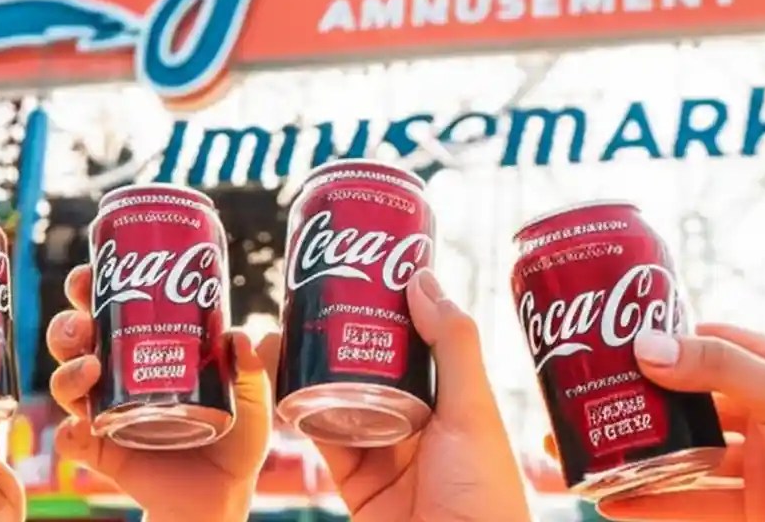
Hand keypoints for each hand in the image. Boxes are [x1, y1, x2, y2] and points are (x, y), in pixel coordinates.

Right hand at [48, 265, 271, 521]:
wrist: (227, 490)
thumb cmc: (236, 430)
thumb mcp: (252, 394)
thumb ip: (253, 367)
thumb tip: (243, 336)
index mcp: (143, 348)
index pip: (109, 308)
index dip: (92, 287)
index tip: (92, 272)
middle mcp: (115, 377)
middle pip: (75, 341)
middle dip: (68, 325)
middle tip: (84, 320)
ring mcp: (106, 414)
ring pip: (66, 385)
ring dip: (67, 372)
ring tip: (90, 367)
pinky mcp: (104, 454)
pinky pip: (73, 443)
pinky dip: (69, 436)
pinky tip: (80, 429)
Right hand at [259, 268, 531, 521]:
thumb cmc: (484, 498)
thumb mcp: (473, 412)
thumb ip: (451, 345)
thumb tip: (420, 276)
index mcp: (454, 402)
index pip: (417, 341)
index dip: (388, 306)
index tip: (358, 265)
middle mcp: (419, 425)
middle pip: (370, 366)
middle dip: (338, 333)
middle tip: (305, 295)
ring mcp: (385, 454)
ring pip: (339, 399)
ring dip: (308, 368)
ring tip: (280, 331)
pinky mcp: (354, 484)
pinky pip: (321, 439)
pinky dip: (298, 413)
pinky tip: (280, 381)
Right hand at [557, 324, 764, 521]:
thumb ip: (720, 368)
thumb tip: (645, 346)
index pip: (709, 341)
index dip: (659, 340)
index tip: (604, 339)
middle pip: (682, 403)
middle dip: (628, 406)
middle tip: (572, 404)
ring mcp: (756, 465)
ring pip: (677, 456)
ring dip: (629, 459)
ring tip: (575, 457)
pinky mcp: (751, 512)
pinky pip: (688, 504)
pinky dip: (648, 503)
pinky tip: (608, 501)